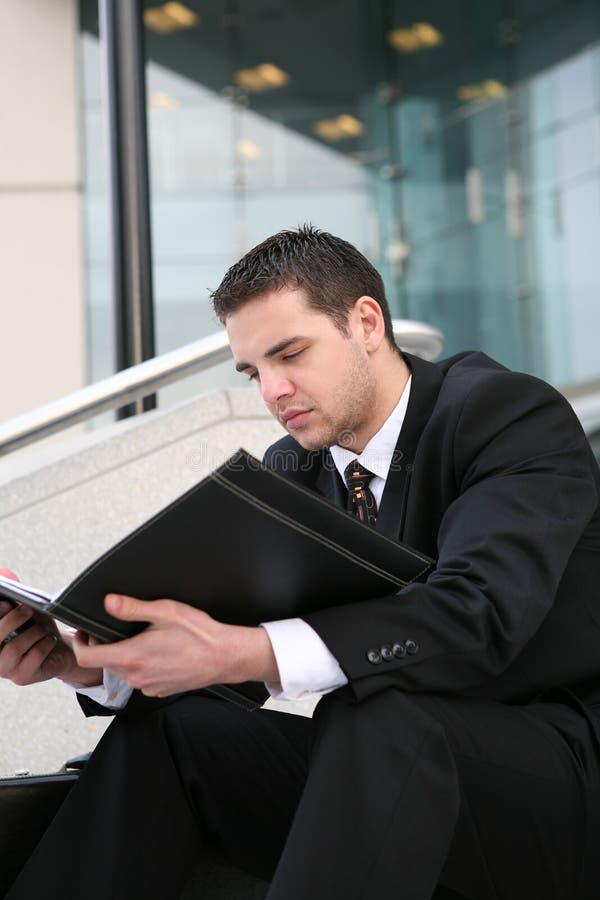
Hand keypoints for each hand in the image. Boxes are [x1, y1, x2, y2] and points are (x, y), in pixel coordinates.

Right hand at [0, 567, 102, 687]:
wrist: (60, 650)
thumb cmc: (37, 627)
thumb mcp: (24, 608)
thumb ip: (12, 595)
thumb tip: (3, 574)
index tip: (6, 604)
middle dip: (13, 618)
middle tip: (29, 609)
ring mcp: (6, 670)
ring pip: (15, 647)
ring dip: (33, 632)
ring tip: (43, 628)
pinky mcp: (22, 678)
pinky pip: (34, 656)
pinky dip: (45, 643)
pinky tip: (49, 639)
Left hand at [72, 593, 279, 697]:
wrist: (226, 657)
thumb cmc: (200, 634)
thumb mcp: (166, 611)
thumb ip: (133, 607)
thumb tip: (108, 602)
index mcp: (133, 656)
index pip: (87, 658)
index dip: (80, 643)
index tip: (84, 631)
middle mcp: (136, 676)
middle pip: (105, 662)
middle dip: (106, 644)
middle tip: (121, 626)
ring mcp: (147, 686)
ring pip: (123, 670)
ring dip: (126, 654)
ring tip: (146, 637)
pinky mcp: (158, 690)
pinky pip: (139, 677)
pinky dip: (142, 664)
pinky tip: (160, 651)